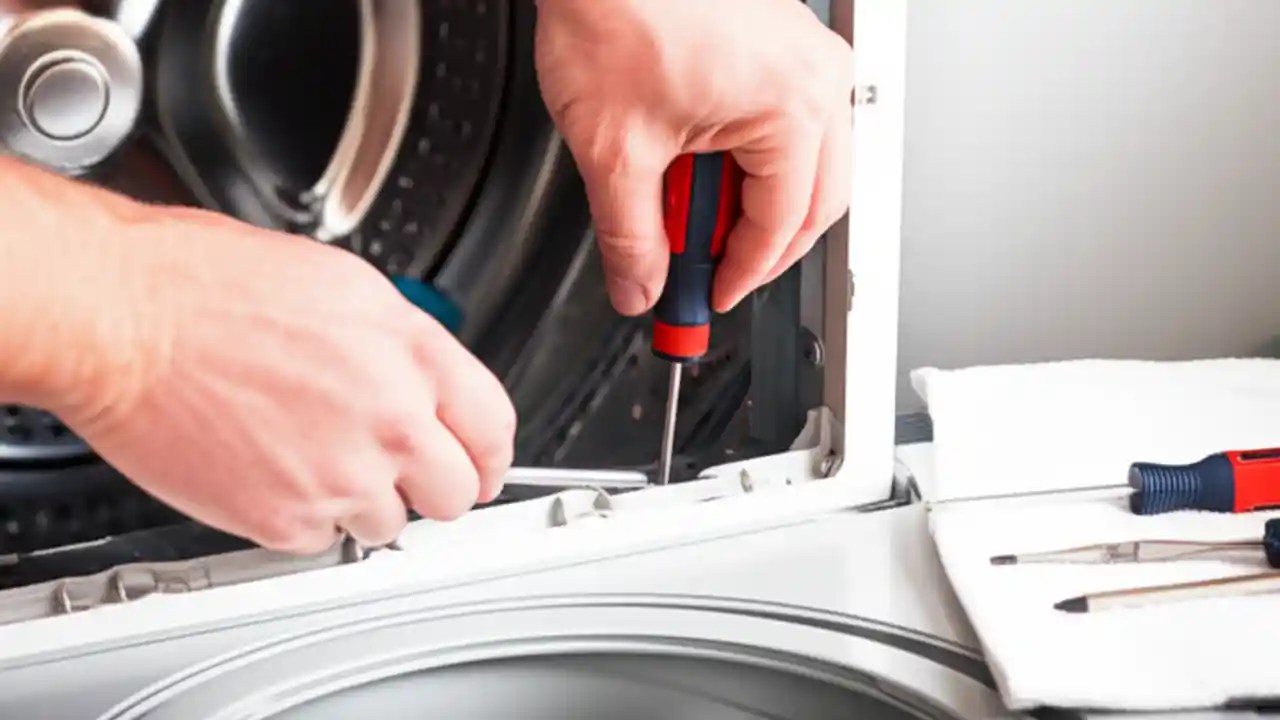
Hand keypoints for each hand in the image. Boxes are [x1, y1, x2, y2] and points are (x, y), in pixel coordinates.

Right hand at [50, 207, 514, 553]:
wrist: (119, 317)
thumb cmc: (204, 285)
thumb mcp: (341, 286)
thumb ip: (400, 345)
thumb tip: (423, 380)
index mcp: (411, 352)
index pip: (494, 427)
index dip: (490, 453)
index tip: (482, 465)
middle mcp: (391, 418)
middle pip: (458, 492)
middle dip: (433, 485)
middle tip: (400, 471)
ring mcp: (343, 475)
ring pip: (392, 523)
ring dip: (364, 501)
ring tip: (312, 456)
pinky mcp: (288, 519)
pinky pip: (324, 542)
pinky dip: (303, 518)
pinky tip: (271, 469)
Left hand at [534, 0, 852, 315]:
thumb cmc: (614, 6)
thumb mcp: (613, 148)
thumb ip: (629, 236)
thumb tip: (640, 284)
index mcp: (794, 108)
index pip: (780, 227)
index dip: (738, 275)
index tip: (705, 298)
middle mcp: (817, 80)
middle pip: (812, 203)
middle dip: (757, 249)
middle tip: (706, 274)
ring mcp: (805, 56)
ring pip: (808, 165)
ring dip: (752, 203)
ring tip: (689, 212)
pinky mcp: (782, 42)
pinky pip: (790, 122)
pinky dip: (748, 158)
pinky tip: (697, 164)